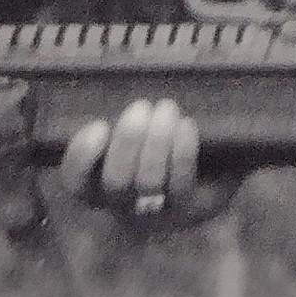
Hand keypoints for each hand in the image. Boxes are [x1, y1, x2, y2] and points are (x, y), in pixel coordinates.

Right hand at [57, 98, 242, 229]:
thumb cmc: (164, 139)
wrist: (219, 163)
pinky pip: (182, 184)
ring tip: (167, 109)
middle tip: (141, 106)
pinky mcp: (194, 208)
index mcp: (101, 187)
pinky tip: (186, 125)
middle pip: (115, 183)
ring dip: (156, 142)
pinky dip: (182, 153)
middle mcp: (125, 206)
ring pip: (149, 182)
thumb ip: (119, 116)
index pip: (76, 183)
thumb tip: (100, 83)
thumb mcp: (138, 130)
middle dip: (127, 141)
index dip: (82, 157)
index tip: (98, 126)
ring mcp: (160, 212)